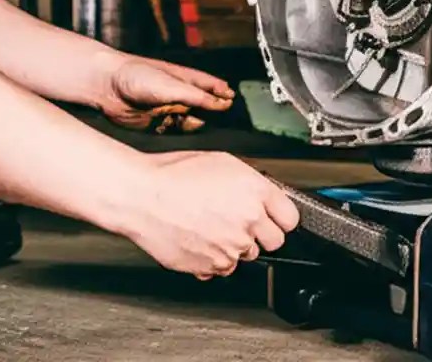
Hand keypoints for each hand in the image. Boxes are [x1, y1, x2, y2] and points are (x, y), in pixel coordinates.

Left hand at [98, 55, 234, 132]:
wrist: (106, 87)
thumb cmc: (138, 77)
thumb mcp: (172, 86)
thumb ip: (197, 97)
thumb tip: (223, 103)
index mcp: (185, 79)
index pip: (210, 87)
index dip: (222, 93)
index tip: (232, 101)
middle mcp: (178, 95)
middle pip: (203, 107)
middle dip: (212, 113)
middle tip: (220, 120)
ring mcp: (168, 110)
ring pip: (190, 122)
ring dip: (194, 126)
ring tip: (194, 125)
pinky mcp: (156, 124)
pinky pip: (174, 133)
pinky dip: (179, 136)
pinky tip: (180, 135)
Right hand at [117, 151, 299, 278]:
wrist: (141, 196)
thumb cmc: (173, 174)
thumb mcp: (222, 163)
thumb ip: (250, 183)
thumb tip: (264, 195)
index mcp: (255, 192)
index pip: (291, 218)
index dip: (280, 218)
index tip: (274, 218)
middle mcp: (248, 220)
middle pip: (274, 242)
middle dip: (260, 234)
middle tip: (239, 223)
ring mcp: (231, 246)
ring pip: (247, 256)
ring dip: (234, 246)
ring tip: (209, 226)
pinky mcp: (211, 266)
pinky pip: (222, 268)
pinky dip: (214, 259)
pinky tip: (199, 239)